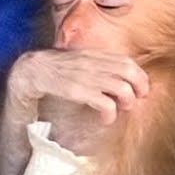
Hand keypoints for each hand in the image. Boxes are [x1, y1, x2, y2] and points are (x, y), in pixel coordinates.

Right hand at [8, 49, 149, 123]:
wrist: (34, 69)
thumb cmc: (60, 68)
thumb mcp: (82, 60)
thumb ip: (100, 64)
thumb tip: (120, 77)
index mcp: (98, 55)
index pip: (128, 62)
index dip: (140, 77)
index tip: (140, 90)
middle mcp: (95, 64)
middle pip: (130, 73)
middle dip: (139, 89)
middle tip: (135, 101)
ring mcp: (88, 77)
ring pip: (122, 89)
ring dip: (127, 102)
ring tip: (120, 110)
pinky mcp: (78, 90)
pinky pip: (105, 103)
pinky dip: (110, 114)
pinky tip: (105, 119)